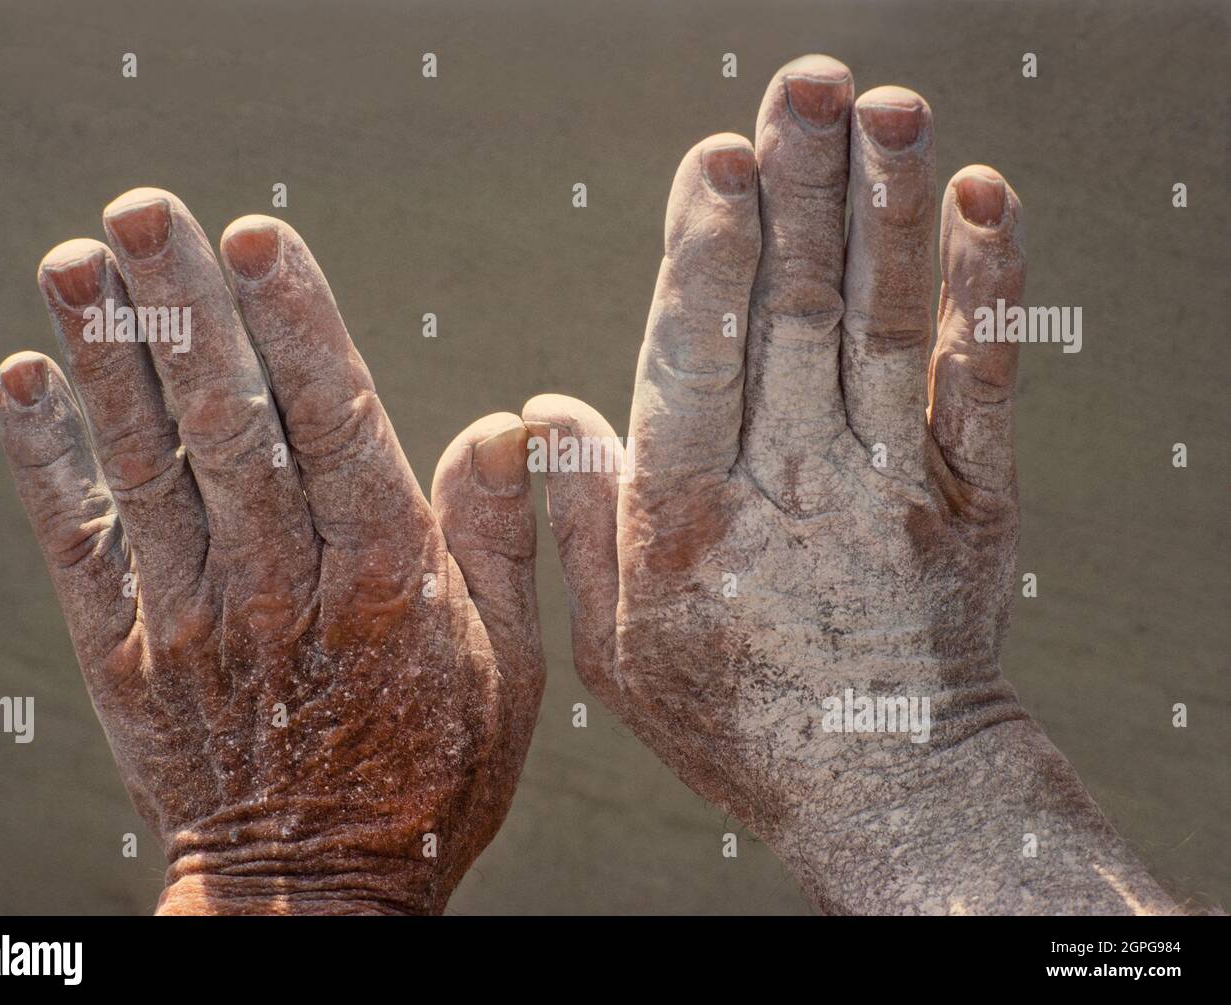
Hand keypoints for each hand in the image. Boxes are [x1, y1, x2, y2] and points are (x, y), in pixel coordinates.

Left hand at [0, 189, 541, 914]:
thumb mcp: (511, 667)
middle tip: (146, 210)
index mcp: (384, 579)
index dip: (296, 325)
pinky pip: (79, 542)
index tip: (260, 236)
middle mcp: (281, 585)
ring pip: (148, 464)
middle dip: (187, 308)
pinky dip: (44, 458)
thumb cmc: (432, 770)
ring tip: (75, 259)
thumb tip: (502, 425)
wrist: (314, 890)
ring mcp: (192, 618)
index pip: (335, 424)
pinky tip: (22, 377)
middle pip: (228, 422)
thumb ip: (499, 541)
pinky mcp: (125, 654)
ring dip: (108, 355)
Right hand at [525, 55, 1176, 913]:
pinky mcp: (970, 494)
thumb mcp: (614, 646)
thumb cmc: (732, 717)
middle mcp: (792, 486)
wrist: (885, 783)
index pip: (697, 358)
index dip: (708, 251)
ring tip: (887, 107)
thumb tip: (547, 406)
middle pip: (794, 313)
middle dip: (799, 188)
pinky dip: (985, 288)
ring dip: (887, 207)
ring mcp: (890, 484)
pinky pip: (980, 379)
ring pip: (883, 324)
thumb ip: (586, 518)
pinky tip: (982, 201)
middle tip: (804, 84)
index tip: (717, 157)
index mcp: (690, 518)